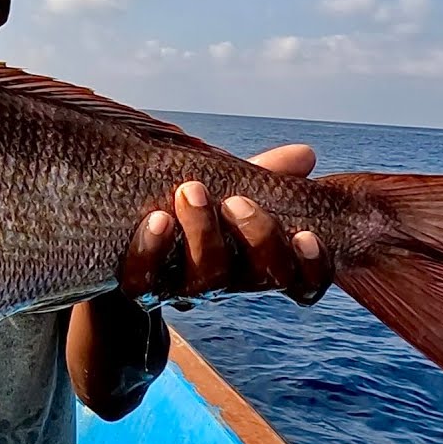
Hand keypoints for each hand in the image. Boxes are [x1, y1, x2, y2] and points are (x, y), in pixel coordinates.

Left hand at [117, 143, 333, 308]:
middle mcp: (231, 282)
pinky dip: (152, 250)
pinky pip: (147, 282)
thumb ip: (267, 172)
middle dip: (258, 237)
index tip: (307, 234)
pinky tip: (155, 219)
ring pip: (208, 279)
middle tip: (238, 200)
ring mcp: (187, 288)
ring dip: (204, 234)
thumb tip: (306, 155)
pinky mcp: (143, 287)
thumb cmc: (195, 207)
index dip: (313, 266)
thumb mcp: (232, 185)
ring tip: (191, 191)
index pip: (304, 281)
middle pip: (263, 277)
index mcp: (261, 261)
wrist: (129, 231)